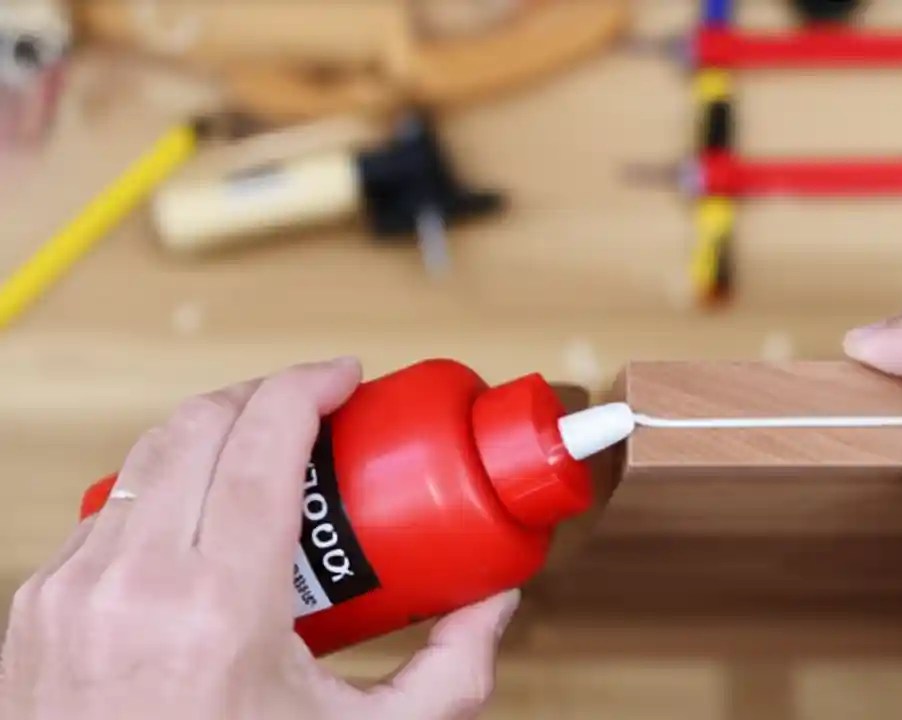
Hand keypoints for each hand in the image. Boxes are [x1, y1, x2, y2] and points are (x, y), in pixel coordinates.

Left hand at [0, 358, 516, 719]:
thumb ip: (450, 673)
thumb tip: (492, 601)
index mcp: (218, 608)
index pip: (263, 440)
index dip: (310, 385)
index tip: (345, 377)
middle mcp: (134, 584)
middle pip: (202, 423)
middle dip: (266, 395)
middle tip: (317, 412)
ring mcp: (76, 590)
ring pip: (148, 455)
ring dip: (214, 434)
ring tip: (265, 460)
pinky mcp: (41, 602)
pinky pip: (110, 509)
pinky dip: (164, 490)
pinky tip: (204, 522)